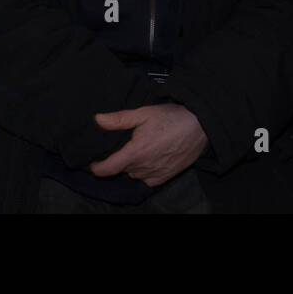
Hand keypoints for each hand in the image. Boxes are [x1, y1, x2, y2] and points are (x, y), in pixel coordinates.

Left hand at [89, 104, 207, 186]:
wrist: (199, 127)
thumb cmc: (171, 117)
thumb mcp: (143, 113)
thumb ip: (119, 119)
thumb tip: (97, 119)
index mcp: (136, 152)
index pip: (109, 168)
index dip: (97, 168)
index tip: (93, 163)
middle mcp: (144, 167)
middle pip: (122, 169)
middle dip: (119, 160)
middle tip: (123, 145)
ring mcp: (156, 173)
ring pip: (135, 174)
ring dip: (132, 165)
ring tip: (137, 150)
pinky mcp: (166, 177)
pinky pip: (148, 179)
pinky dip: (144, 172)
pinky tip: (149, 159)